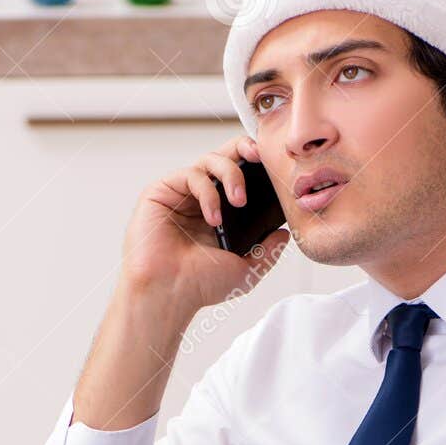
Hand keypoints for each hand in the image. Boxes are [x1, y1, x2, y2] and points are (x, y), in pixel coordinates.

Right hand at [119, 134, 289, 315]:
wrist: (169, 295)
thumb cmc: (199, 286)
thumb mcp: (246, 270)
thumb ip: (267, 251)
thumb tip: (284, 234)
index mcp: (220, 212)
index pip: (241, 175)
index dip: (257, 165)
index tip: (275, 166)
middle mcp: (200, 198)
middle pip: (225, 156)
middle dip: (244, 149)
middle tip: (259, 156)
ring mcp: (180, 194)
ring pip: (210, 160)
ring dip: (231, 174)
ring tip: (239, 201)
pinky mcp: (161, 192)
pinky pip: (190, 175)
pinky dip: (207, 192)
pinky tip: (213, 217)